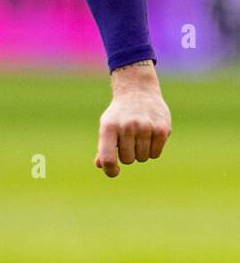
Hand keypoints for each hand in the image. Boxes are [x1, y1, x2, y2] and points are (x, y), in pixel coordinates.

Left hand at [94, 61, 170, 177]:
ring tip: (139, 137)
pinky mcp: (162, 128)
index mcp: (109, 127)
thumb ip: (104, 147)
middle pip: (128, 160)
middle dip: (128, 155)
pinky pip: (156, 154)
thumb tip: (101, 165)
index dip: (110, 170)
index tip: (114, 172)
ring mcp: (145, 127)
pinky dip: (153, 150)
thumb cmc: (119, 114)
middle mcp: (127, 126)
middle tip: (128, 142)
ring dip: (141, 153)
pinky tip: (150, 137)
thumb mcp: (107, 126)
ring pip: (143, 158)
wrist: (138, 91)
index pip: (108, 158)